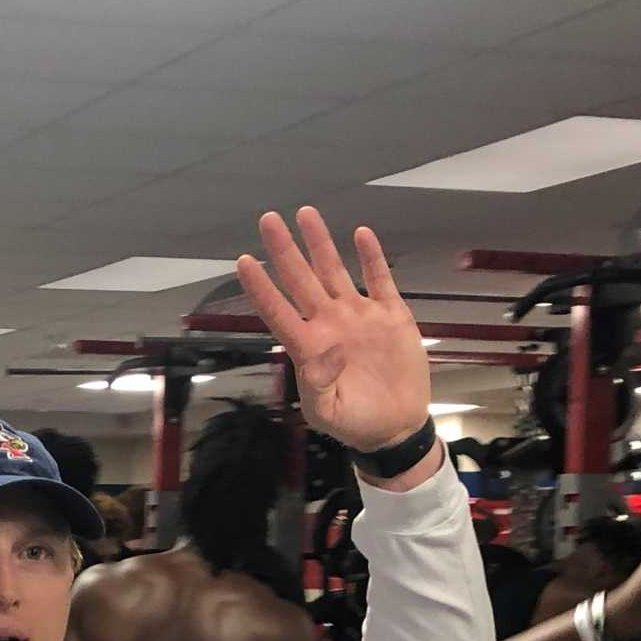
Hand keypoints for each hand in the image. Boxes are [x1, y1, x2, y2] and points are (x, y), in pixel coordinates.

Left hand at [235, 208, 430, 453]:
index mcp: (309, 346)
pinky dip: (372, 257)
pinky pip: (379, 279)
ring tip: (306, 214)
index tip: (244, 261)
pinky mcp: (390, 314)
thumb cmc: (354, 421)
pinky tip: (361, 234)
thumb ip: (319, 385)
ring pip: (335, 271)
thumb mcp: (328, 412)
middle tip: (268, 219)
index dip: (261, 288)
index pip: (278, 311)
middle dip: (285, 250)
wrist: (396, 426)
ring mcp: (359, 315)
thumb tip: (324, 352)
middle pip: (301, 279)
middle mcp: (329, 323)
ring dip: (320, 244)